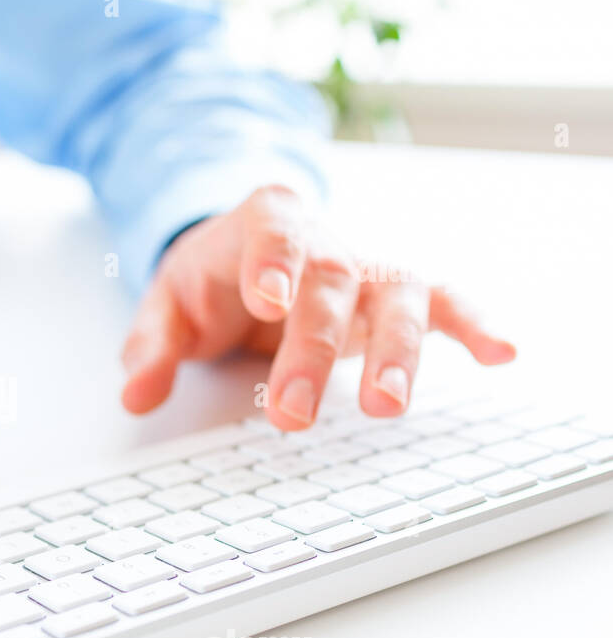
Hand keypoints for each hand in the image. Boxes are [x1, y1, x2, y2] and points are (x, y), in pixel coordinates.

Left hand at [120, 185, 515, 426]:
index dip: (275, 261)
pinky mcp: (395, 297)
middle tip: (291, 413)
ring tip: (385, 405)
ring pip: (395, 295)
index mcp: (262, 224)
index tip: (270, 300)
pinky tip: (501, 353)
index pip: (272, 231)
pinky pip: (443, 304)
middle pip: (330, 282)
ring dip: (396, 350)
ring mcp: (366, 267)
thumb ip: (151, 345)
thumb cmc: (214, 277)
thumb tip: (135, 394)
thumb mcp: (170, 302)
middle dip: (313, 349)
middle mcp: (324, 240)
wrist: (251, 258)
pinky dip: (473, 325)